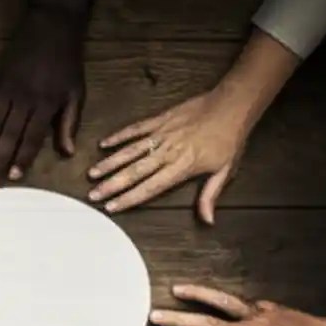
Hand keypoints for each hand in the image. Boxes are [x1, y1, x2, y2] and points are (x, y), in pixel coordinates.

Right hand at [0, 8, 84, 184]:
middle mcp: (23, 99)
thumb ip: (69, 123)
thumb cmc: (67, 63)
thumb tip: (67, 153)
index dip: (21, 159)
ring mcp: (4, 89)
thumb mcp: (76, 93)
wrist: (51, 28)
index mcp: (45, 104)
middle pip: (7, 136)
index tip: (13, 177)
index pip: (31, 138)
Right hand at [87, 85, 249, 221]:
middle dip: (111, 185)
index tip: (111, 207)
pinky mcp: (160, 120)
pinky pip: (136, 129)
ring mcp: (162, 134)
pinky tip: (104, 144)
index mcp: (182, 167)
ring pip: (130, 152)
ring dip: (110, 163)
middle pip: (134, 172)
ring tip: (92, 173)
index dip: (129, 198)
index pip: (150, 188)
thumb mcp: (225, 170)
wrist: (233, 104)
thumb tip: (208, 220)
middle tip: (93, 195)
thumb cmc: (230, 139)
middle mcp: (167, 152)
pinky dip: (119, 136)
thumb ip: (210, 195)